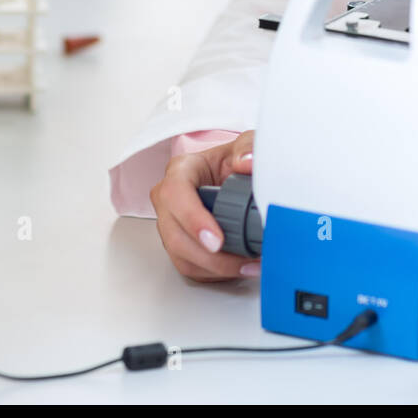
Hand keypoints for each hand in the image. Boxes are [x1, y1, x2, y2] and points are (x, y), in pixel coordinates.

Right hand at [150, 130, 260, 280]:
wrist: (232, 176)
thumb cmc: (232, 161)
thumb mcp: (244, 144)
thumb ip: (248, 147)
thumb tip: (246, 163)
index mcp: (181, 171)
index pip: (176, 195)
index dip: (194, 220)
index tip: (217, 240)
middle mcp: (169, 199)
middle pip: (174, 234)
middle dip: (207, 255)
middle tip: (240, 262)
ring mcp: (171, 224)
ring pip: (181, 255)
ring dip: (215, 268)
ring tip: (248, 266)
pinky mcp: (181, 244)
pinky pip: (190, 266)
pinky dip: (215, 273)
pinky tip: (239, 269)